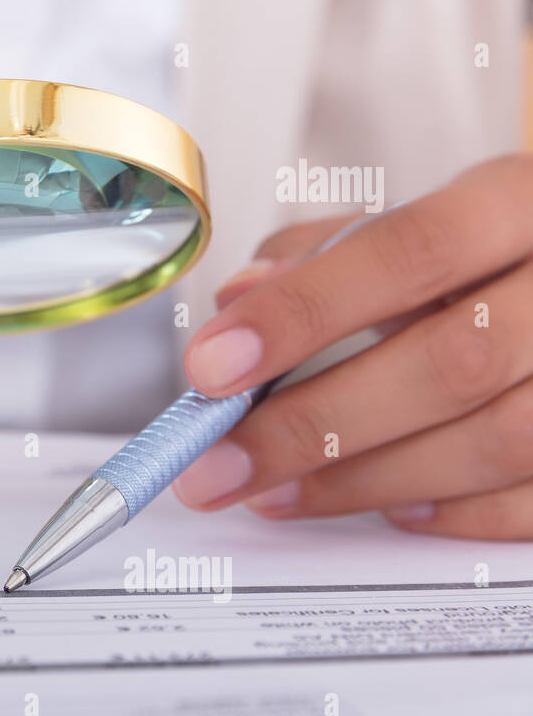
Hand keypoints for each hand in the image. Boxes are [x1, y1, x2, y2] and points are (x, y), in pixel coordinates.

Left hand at [172, 154, 532, 538]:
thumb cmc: (488, 253)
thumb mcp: (416, 221)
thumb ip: (323, 254)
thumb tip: (237, 298)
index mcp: (518, 201)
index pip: (408, 251)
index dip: (304, 312)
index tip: (214, 365)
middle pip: (452, 361)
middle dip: (313, 422)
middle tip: (217, 461)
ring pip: (498, 440)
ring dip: (364, 479)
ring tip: (273, 492)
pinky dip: (456, 513)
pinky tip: (389, 509)